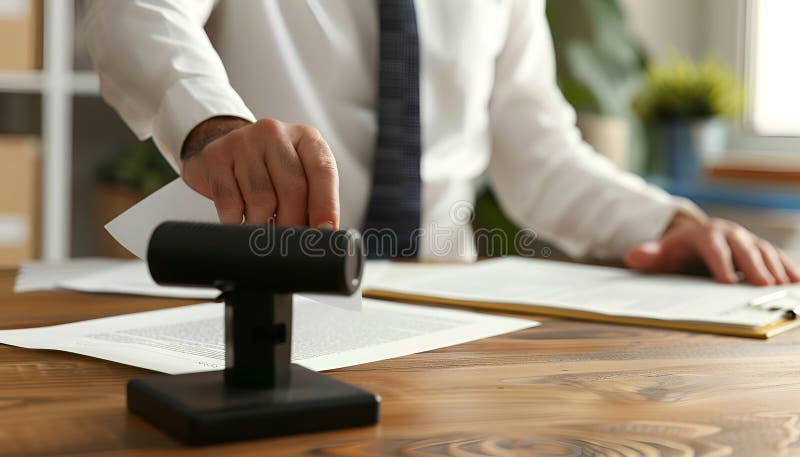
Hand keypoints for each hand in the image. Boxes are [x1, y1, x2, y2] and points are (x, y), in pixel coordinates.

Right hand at [181, 116, 338, 227]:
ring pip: (261, 199)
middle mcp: (275, 133)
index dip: (326, 205)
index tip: (325, 233)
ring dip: (264, 225)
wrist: (222, 148)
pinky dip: (237, 221)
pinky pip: (231, 203)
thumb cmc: (270, 169)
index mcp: (304, 137)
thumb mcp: (298, 172)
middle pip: (292, 188)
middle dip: (293, 222)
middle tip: (289, 242)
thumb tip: (322, 234)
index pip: (322, 170)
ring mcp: (243, 142)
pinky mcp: (215, 158)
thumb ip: (313, 198)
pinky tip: (240, 219)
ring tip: (263, 227)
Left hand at [625, 209, 799, 285]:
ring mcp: (748, 240)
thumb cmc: (677, 250)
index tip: (728, 282)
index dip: (721, 265)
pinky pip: (777, 258)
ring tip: (786, 289)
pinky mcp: (760, 249)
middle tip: (765, 288)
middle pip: (744, 250)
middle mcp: (730, 234)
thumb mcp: (661, 252)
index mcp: (705, 235)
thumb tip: (633, 256)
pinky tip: (797, 283)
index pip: (713, 249)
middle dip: (755, 268)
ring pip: (765, 253)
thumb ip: (649, 255)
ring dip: (777, 270)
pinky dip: (788, 269)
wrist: (693, 238)